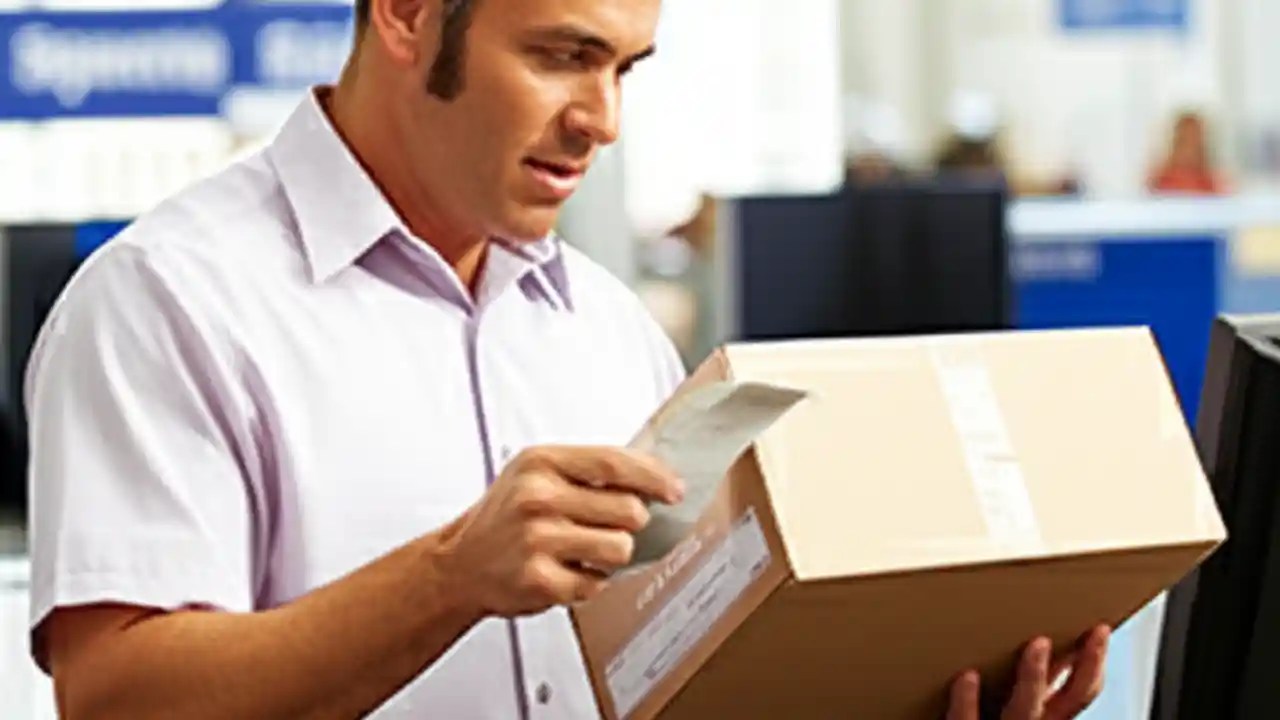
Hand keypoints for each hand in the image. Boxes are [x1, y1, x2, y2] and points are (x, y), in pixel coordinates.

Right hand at [438, 446, 682, 616]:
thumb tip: (653, 477)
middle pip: (629, 510)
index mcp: (540, 463)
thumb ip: (587, 470)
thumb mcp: (535, 473)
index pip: (614, 463)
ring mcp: (538, 541)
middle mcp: (537, 498)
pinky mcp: (541, 581)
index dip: (653, 477)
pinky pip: (598, 584)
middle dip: (631, 523)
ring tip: (583, 551)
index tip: (674, 490)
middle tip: (609, 527)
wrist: (458, 565)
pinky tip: (564, 571)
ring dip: (612, 555)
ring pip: (620, 548)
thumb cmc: (504, 517)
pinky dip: (588, 582)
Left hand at [947, 625, 1110, 719]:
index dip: (1094, 663)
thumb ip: (1033, 678)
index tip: (1100, 628)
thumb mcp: (1017, 700)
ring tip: (1038, 643)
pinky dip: (969, 700)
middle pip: (1071, 700)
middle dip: (1086, 668)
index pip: (1080, 692)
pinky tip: (969, 675)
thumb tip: (1045, 635)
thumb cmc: (988, 714)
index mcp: (1045, 716)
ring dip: (1035, 677)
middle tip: (1091, 632)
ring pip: (1026, 711)